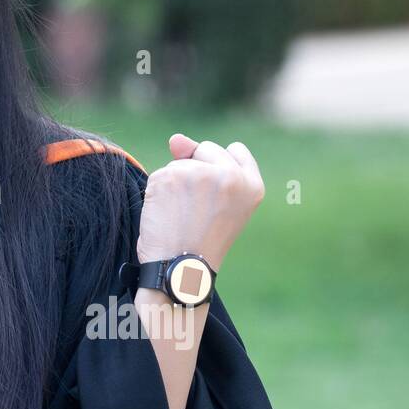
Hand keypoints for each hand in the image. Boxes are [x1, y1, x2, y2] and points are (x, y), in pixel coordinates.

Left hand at [135, 133, 264, 270]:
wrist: (181, 269)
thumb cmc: (199, 241)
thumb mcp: (216, 203)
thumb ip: (203, 164)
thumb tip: (176, 138)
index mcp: (252, 185)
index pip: (236, 150)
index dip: (218, 167)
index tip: (214, 193)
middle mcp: (230, 176)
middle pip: (204, 149)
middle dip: (194, 171)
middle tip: (196, 211)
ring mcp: (200, 174)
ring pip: (178, 163)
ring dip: (174, 185)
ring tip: (181, 217)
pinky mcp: (170, 176)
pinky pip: (158, 174)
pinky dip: (157, 193)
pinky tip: (165, 215)